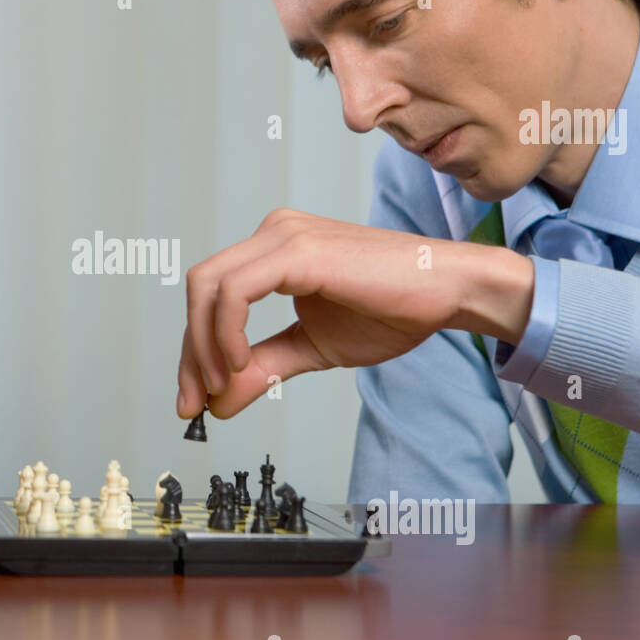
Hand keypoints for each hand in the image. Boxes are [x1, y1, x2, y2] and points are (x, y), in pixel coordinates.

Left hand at [177, 207, 531, 420]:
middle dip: (190, 353)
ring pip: (208, 286)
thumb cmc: (392, 311)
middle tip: (196, 403)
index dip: (194, 352)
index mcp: (272, 251)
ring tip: (225, 385)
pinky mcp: (299, 250)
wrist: (450, 292)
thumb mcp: (312, 349)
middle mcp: (272, 234)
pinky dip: (227, 331)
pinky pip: (236, 290)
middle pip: (200, 290)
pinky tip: (240, 363)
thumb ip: (262, 369)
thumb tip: (217, 405)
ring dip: (204, 346)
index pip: (212, 298)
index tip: (196, 401)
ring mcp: (283, 236)